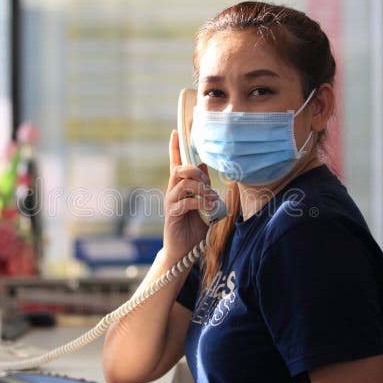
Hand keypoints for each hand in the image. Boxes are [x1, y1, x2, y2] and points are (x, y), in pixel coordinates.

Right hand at [163, 130, 219, 262]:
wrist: (185, 251)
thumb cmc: (195, 226)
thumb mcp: (204, 203)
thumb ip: (203, 186)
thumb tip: (205, 165)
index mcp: (180, 187)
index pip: (175, 163)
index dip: (175, 148)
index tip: (176, 131)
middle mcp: (173, 192)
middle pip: (179, 170)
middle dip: (195, 171)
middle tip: (207, 182)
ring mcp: (171, 203)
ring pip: (182, 184)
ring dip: (200, 188)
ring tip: (212, 198)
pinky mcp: (172, 215)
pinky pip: (184, 201)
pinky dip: (199, 202)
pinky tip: (209, 208)